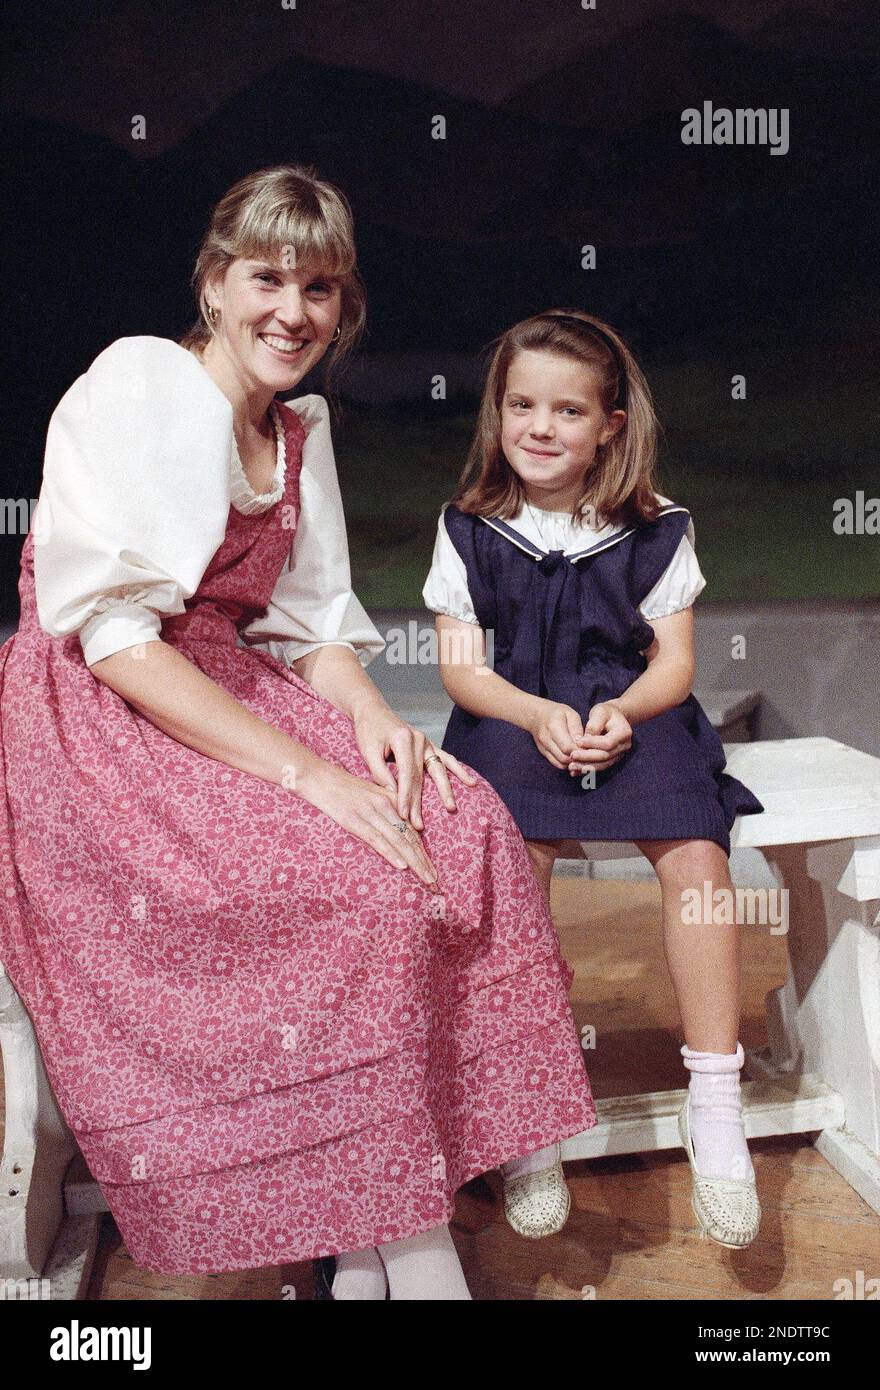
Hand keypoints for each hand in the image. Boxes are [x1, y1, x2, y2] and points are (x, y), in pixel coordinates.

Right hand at [295, 759, 440, 891]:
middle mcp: (385, 806)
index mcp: (391, 800)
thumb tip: (401, 828)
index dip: (425, 853)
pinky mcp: (353, 820)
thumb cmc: (343, 787)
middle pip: (410, 838)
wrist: (318, 776)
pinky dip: (390, 853)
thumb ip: (387, 808)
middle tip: (436, 883)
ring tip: (427, 880)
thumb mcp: (370, 793)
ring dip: (414, 863)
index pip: (413, 831)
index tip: (434, 871)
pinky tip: (402, 866)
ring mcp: (370, 813)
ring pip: (398, 841)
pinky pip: (376, 839)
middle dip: (424, 862)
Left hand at [351, 699, 477, 831]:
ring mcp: (427, 742)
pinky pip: (446, 759)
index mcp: (404, 739)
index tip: (403, 815)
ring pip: (436, 771)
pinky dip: (458, 771)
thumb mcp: (368, 751)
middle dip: (419, 802)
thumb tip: (394, 796)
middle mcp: (419, 740)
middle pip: (421, 777)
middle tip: (418, 825)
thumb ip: (381, 773)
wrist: (372, 710)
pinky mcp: (429, 745)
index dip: (405, 796)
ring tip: (450, 808)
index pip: (406, 774)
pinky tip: (470, 782)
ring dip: (444, 791)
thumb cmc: (367, 730)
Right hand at [526, 698, 584, 768]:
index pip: (568, 747)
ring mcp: (543, 747)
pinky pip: (557, 764)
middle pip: (564, 757)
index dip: (580, 750)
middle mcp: (546, 738)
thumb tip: (582, 744)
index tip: (590, 748)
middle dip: (578, 758)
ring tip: (582, 756)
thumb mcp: (570, 714)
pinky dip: (567, 764)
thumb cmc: (556, 713)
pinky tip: (574, 758)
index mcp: (553, 726)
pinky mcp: (544, 753)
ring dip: (573, 762)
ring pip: (561, 763)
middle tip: (588, 754)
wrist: (536, 715)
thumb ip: (577, 729)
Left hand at [566, 701, 631, 774]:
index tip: (577, 741)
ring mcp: (619, 754)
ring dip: (586, 767)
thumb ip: (593, 725)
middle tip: (571, 756)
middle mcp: (624, 746)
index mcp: (624, 732)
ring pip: (602, 764)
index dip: (592, 743)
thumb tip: (584, 740)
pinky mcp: (612, 760)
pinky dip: (587, 770)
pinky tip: (575, 771)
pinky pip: (600, 767)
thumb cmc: (605, 712)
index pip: (607, 742)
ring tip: (571, 767)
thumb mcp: (600, 711)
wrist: (613, 717)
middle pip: (605, 756)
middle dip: (587, 757)